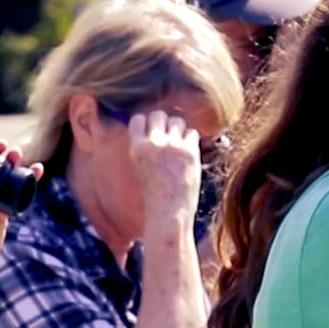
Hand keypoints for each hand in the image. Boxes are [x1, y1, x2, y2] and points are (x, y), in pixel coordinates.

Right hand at [128, 110, 201, 232]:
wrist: (169, 213)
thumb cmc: (154, 194)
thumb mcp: (140, 168)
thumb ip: (145, 147)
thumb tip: (154, 126)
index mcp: (136, 148)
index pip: (138, 119)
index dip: (147, 123)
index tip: (152, 132)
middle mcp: (153, 144)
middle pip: (158, 115)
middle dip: (163, 123)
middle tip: (168, 138)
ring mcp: (172, 146)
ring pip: (177, 121)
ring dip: (179, 130)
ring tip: (178, 147)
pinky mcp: (189, 152)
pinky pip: (192, 133)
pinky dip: (191, 141)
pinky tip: (188, 155)